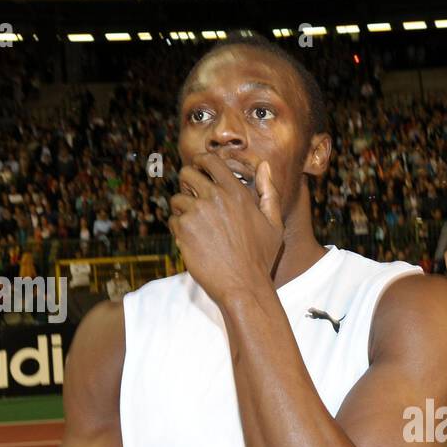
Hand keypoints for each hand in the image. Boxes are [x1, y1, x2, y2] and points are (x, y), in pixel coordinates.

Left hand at [168, 153, 282, 303]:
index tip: (198, 169)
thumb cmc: (261, 258)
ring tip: (196, 228)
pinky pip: (172, 220)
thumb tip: (265, 166)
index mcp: (236, 192)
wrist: (244, 286)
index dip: (200, 161)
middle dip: (186, 183)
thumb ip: (269, 192)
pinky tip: (193, 242)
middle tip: (192, 197)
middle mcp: (215, 197)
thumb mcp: (274, 224)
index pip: (210, 160)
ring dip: (182, 210)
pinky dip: (179, 230)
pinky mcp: (183, 230)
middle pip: (186, 173)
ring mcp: (197, 212)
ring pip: (176, 199)